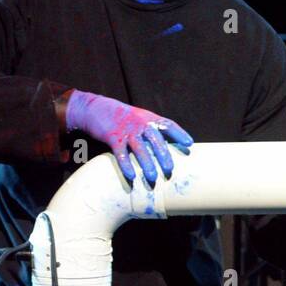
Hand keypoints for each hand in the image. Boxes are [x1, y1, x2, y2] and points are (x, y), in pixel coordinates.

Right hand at [64, 90, 192, 185]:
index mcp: (149, 119)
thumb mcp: (141, 117)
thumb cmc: (123, 117)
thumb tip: (168, 148)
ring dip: (147, 163)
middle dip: (163, 154)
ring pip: (139, 148)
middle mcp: (140, 124)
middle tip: (170, 169)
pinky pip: (121, 153)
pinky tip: (132, 176)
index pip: (168, 125)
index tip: (189, 143)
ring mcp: (127, 131)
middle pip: (155, 140)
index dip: (179, 133)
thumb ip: (154, 129)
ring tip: (152, 176)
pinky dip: (126, 165)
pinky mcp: (113, 137)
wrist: (96, 108)